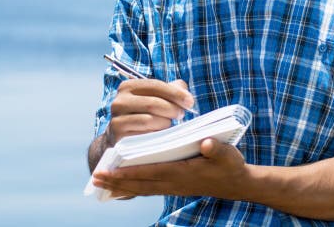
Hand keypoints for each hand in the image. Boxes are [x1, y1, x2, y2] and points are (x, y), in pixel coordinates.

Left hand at [92, 138, 249, 199]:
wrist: (238, 184)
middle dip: (117, 182)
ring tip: (102, 185)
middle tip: (95, 178)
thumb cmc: (231, 165)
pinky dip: (134, 189)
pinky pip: (150, 190)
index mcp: (183, 172)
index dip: (129, 173)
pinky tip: (124, 187)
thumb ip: (216, 148)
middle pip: (140, 184)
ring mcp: (174, 187)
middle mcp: (174, 183)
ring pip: (143, 189)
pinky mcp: (175, 187)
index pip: (150, 173)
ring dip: (122, 187)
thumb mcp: (227, 154)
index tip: (110, 171)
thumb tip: (206, 142)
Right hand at [106, 79, 194, 145]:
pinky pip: (144, 135)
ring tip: (168, 124)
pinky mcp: (118, 137)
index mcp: (128, 86)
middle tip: (181, 115)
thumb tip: (185, 92)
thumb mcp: (156, 97)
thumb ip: (172, 89)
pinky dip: (156, 134)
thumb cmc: (143, 113)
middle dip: (173, 109)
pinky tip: (159, 134)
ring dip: (164, 123)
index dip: (175, 93)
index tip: (190, 102)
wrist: (121, 136)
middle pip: (154, 103)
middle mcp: (119, 101)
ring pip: (149, 120)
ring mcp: (116, 120)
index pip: (156, 86)